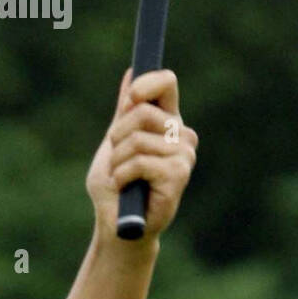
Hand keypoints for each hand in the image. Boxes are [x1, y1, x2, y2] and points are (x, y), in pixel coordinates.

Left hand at [86, 67, 198, 242]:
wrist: (117, 226)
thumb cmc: (115, 188)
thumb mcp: (114, 144)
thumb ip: (124, 112)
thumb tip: (132, 72)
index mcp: (168, 122)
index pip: (166, 83)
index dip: (145, 84)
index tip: (129, 99)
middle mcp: (181, 135)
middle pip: (141, 112)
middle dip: (116, 137)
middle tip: (117, 159)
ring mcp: (183, 155)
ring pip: (136, 139)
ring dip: (117, 162)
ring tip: (122, 178)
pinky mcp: (178, 174)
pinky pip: (138, 162)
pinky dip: (122, 176)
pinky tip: (127, 189)